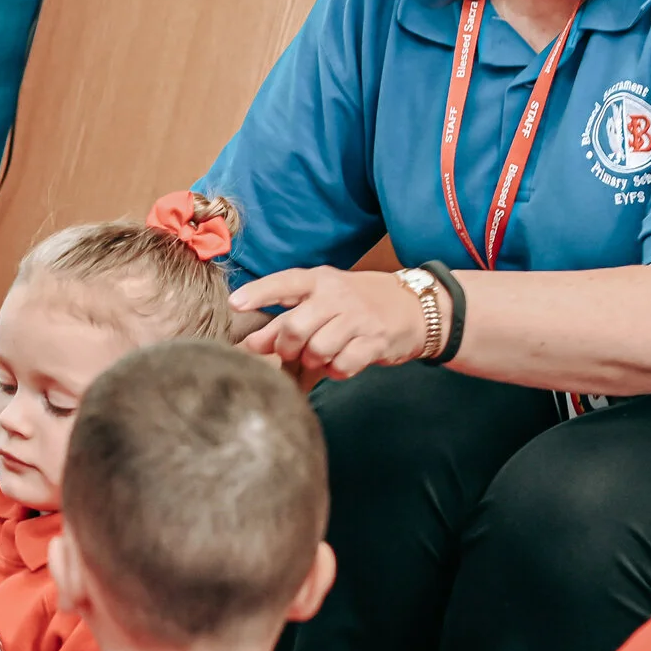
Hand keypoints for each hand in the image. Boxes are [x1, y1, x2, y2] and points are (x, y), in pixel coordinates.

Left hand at [232, 266, 430, 383]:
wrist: (415, 307)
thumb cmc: (359, 304)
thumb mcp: (325, 300)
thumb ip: (289, 319)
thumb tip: (252, 344)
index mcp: (320, 280)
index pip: (285, 283)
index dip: (258, 293)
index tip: (234, 304)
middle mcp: (338, 295)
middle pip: (294, 328)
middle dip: (286, 347)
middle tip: (292, 351)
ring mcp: (358, 318)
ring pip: (317, 350)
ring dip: (313, 360)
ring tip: (321, 355)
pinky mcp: (375, 341)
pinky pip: (342, 365)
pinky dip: (336, 370)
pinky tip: (341, 362)